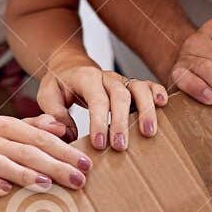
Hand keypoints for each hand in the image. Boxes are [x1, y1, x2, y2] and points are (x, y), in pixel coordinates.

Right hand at [0, 114, 90, 197]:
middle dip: (55, 166)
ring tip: (47, 183)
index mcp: (6, 126)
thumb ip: (39, 129)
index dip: (64, 150)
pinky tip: (6, 190)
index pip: (40, 136)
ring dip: (25, 174)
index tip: (85, 163)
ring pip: (2, 163)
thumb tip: (61, 127)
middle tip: (77, 180)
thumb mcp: (19, 135)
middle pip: (26, 151)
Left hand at [36, 57, 167, 150]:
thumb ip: (54, 113)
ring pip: (139, 89)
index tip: (100, 144)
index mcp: (85, 78)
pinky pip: (149, 85)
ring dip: (145, 110)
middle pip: (120, 95)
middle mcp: (107, 77)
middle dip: (122, 122)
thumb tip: (68, 134)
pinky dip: (158, 92)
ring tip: (148, 133)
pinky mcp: (132, 85)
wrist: (70, 65)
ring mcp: (122, 79)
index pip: (96, 98)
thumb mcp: (47, 94)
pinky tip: (163, 105)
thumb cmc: (60, 83)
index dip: (99, 121)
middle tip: (121, 146)